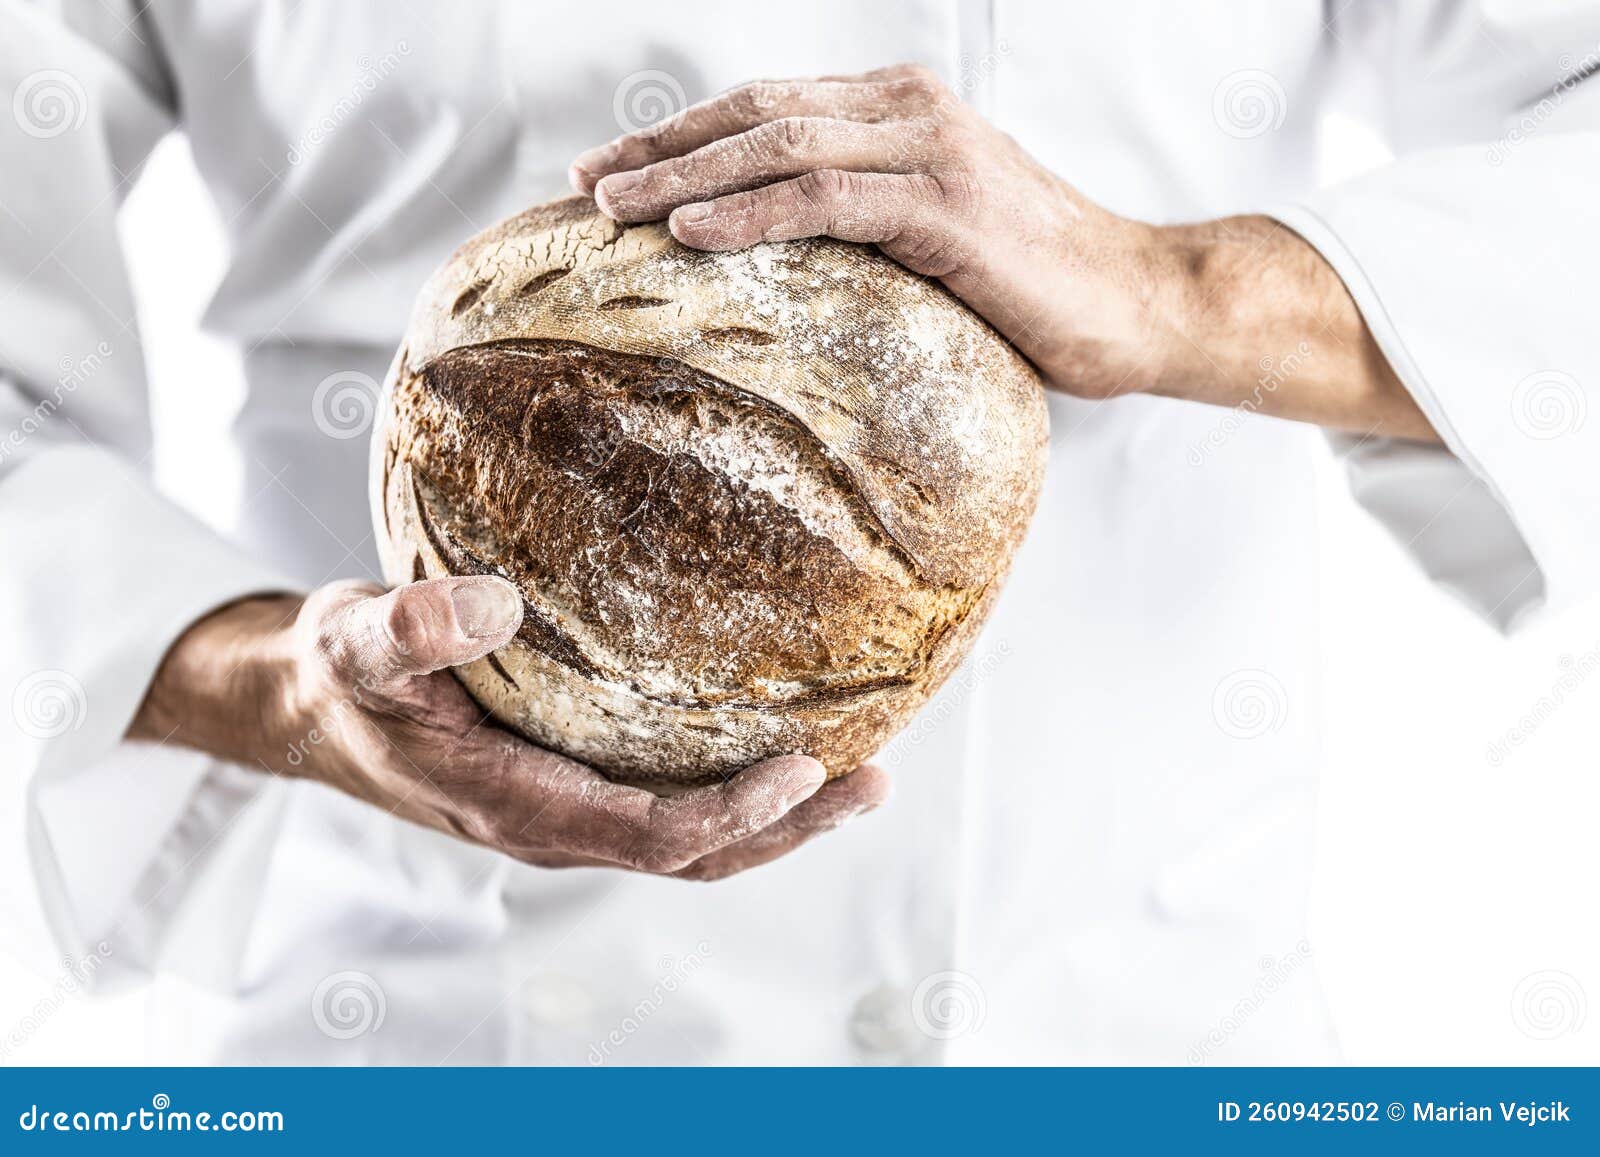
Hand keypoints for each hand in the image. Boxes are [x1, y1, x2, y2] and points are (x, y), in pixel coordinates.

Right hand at [130, 577, 887, 879]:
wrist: (317, 705)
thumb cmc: (343, 675)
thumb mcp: (358, 641)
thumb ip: (411, 628)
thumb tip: (487, 601)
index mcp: (515, 805)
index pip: (647, 836)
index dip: (730, 813)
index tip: (802, 770)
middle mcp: (555, 825)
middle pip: (695, 854)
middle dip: (787, 829)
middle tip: (873, 784)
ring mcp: (571, 814)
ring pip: (693, 840)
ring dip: (779, 819)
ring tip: (861, 777)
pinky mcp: (579, 786)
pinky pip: (673, 807)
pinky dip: (738, 791)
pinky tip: (784, 745)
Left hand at [570, 64, 1435, 440]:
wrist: (1141, 303)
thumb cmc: (1039, 285)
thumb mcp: (939, 236)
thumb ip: (868, 221)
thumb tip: (785, 265)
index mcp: (903, 111)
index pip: (769, 109)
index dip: (683, 136)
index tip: (613, 169)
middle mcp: (911, 112)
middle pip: (756, 115)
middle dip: (660, 148)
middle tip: (584, 185)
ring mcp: (931, 152)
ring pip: (778, 146)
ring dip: (683, 177)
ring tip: (609, 208)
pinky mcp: (946, 207)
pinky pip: (825, 199)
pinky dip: (749, 211)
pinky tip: (689, 232)